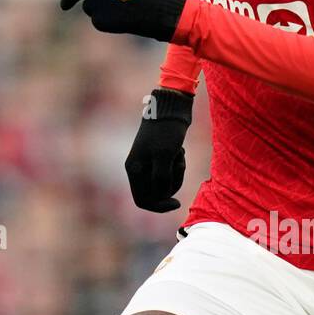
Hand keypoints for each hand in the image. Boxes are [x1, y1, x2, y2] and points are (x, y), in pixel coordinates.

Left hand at [47, 0, 186, 41]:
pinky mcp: (101, 21)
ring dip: (98, 10)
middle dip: (67, 0)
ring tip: (121, 9)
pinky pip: (97, 22)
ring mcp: (97, 4)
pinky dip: (107, 23)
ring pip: (88, 8)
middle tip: (64, 5)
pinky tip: (123, 20)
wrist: (165, 11)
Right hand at [124, 87, 193, 211]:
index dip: (159, 206)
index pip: (142, 201)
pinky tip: (180, 151)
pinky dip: (177, 166)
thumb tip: (162, 196)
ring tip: (180, 155)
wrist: (171, 108)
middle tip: (179, 166)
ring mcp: (147, 162)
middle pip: (155, 194)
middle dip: (171, 186)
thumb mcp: (164, 157)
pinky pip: (169, 172)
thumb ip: (161, 180)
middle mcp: (137, 168)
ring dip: (177, 174)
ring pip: (164, 184)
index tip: (177, 203)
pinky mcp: (158, 156)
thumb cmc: (167, 131)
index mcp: (133, 170)